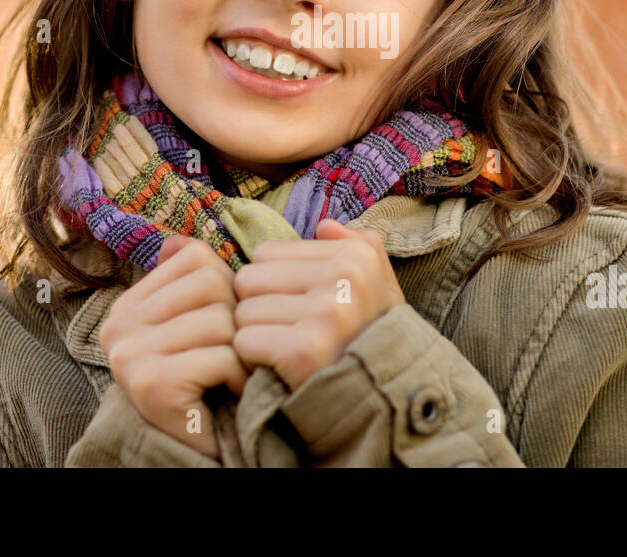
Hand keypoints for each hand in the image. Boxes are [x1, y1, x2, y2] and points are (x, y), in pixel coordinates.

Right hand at [98, 234, 248, 459]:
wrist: (195, 450)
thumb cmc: (204, 384)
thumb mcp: (193, 327)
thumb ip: (186, 283)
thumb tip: (178, 242)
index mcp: (126, 306)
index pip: (195, 258)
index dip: (225, 290)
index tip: (217, 330)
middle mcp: (117, 327)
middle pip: (212, 284)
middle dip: (236, 319)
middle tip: (228, 355)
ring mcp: (130, 356)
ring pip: (221, 320)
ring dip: (240, 352)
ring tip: (228, 375)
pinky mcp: (152, 385)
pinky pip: (224, 356)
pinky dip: (239, 377)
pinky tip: (227, 393)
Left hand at [232, 219, 405, 390]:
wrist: (383, 400)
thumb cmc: (368, 338)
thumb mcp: (378, 287)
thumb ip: (357, 248)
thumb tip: (324, 225)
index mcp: (356, 255)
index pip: (265, 253)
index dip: (271, 284)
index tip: (294, 309)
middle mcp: (344, 278)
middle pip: (248, 279)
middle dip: (256, 308)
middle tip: (283, 333)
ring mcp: (325, 313)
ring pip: (243, 312)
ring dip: (255, 336)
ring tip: (283, 351)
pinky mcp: (304, 350)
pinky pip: (244, 342)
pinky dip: (253, 361)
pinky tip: (278, 368)